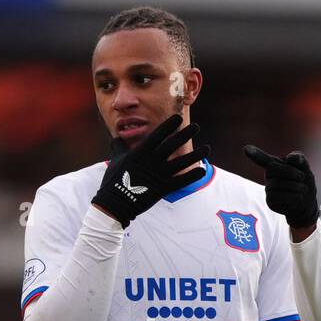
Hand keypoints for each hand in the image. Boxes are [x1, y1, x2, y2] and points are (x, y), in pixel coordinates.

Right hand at [91, 114, 209, 226]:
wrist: (114, 203)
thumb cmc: (114, 180)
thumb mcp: (116, 160)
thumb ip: (119, 148)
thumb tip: (116, 138)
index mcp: (140, 152)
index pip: (157, 135)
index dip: (168, 125)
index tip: (178, 117)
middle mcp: (151, 162)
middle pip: (172, 145)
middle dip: (185, 135)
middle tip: (196, 126)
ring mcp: (158, 175)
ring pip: (181, 163)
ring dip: (195, 155)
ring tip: (207, 148)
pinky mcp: (162, 189)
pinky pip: (181, 181)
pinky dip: (192, 176)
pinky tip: (202, 170)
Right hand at [243, 145, 318, 229]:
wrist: (307, 203)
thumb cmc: (304, 182)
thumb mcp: (305, 168)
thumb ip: (299, 159)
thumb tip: (290, 157)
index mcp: (275, 164)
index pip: (262, 158)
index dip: (254, 154)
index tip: (246, 149)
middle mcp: (268, 175)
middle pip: (272, 168)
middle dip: (290, 171)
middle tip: (302, 177)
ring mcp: (268, 188)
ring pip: (276, 184)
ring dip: (295, 186)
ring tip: (303, 189)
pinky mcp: (270, 201)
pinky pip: (276, 196)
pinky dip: (291, 196)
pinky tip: (299, 197)